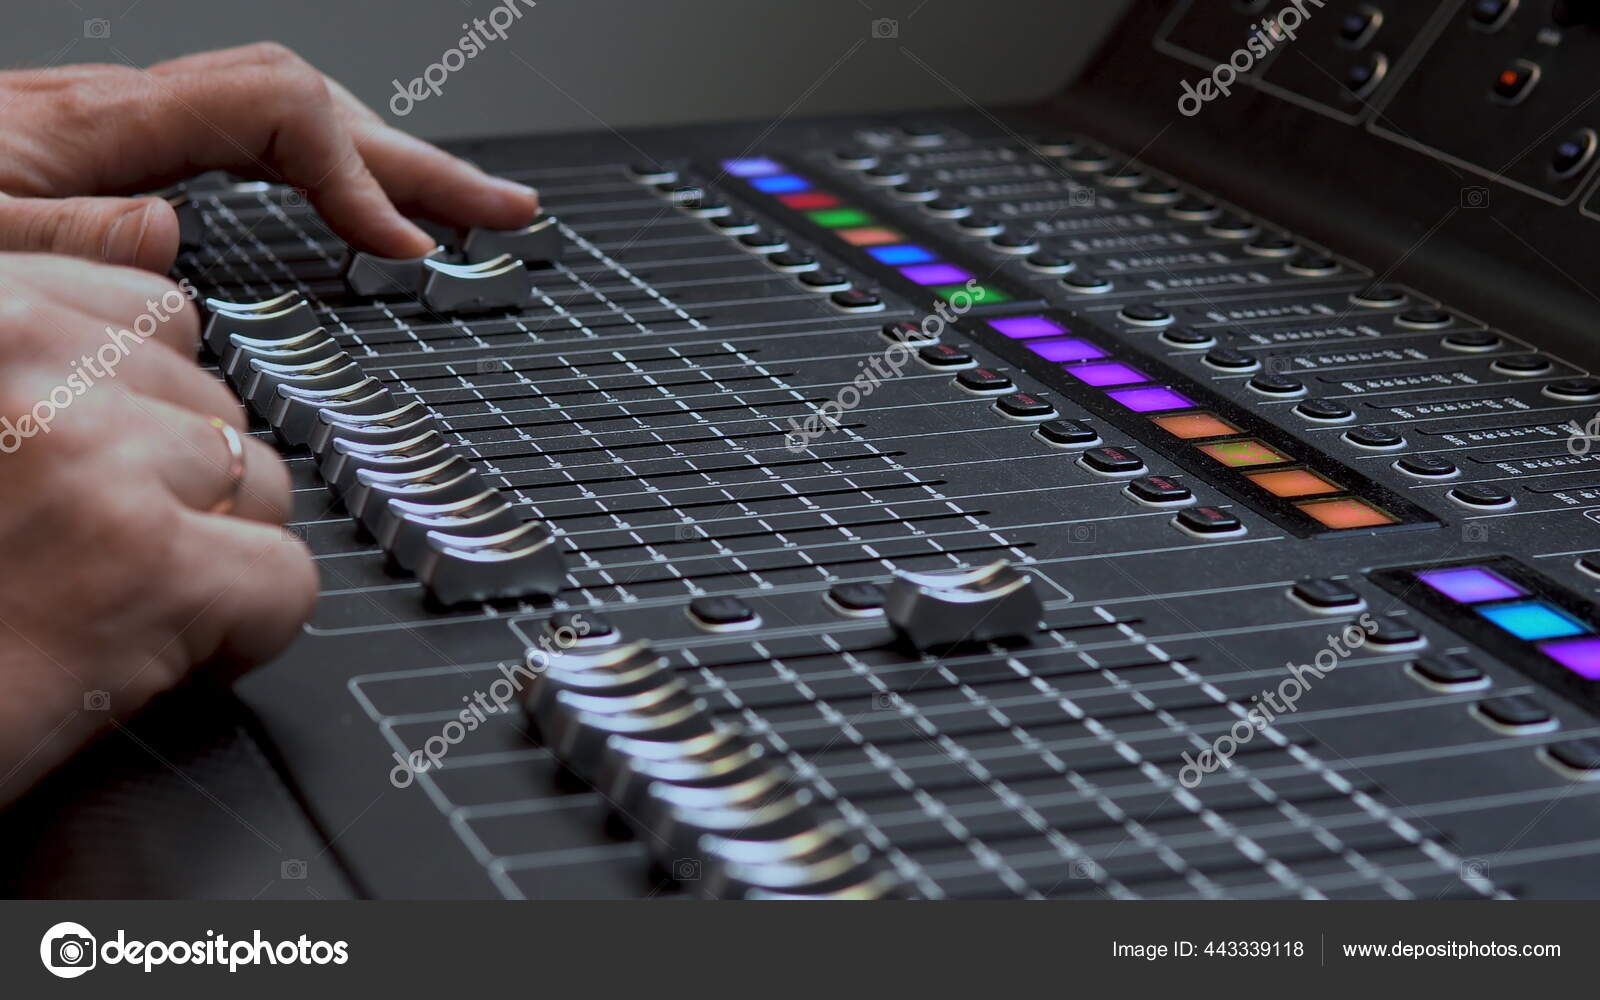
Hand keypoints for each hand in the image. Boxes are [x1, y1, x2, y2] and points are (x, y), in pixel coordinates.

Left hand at [0, 42, 539, 271]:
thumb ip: (63, 239)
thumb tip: (175, 240)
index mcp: (90, 124)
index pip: (275, 113)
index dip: (355, 177)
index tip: (406, 252)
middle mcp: (117, 116)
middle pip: (308, 105)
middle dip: (417, 161)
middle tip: (501, 211)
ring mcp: (120, 134)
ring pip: (288, 121)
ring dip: (386, 164)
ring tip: (458, 209)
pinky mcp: (110, 160)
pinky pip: (250, 150)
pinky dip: (323, 180)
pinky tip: (347, 211)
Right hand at [0, 252, 315, 805]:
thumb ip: (38, 330)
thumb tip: (163, 228)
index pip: (158, 314)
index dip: (143, 409)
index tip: (82, 469)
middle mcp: (31, 359)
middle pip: (215, 402)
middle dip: (174, 485)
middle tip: (82, 550)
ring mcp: (96, 456)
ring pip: (260, 484)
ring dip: (207, 554)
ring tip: (101, 600)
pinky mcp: (152, 565)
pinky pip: (285, 580)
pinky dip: (241, 634)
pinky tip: (147, 655)